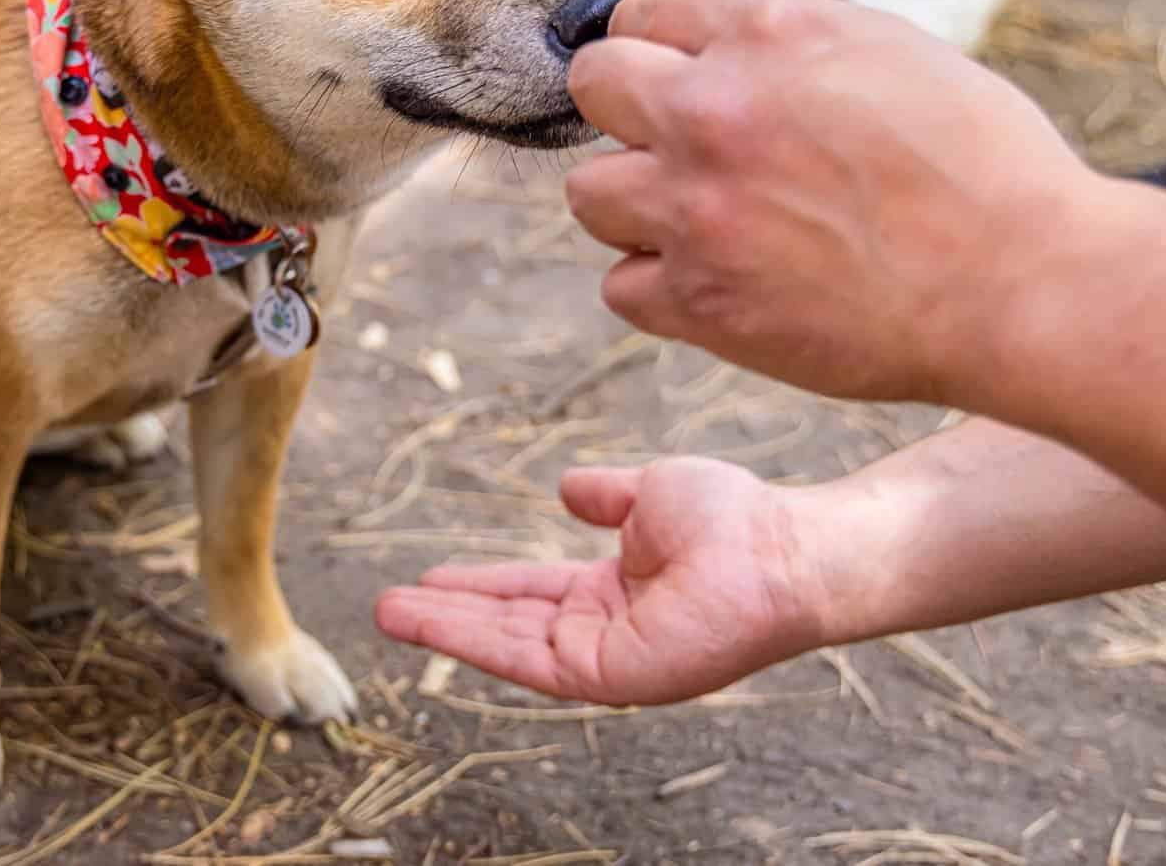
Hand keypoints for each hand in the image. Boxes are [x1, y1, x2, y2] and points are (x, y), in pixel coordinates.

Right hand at [373, 458, 825, 704]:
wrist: (780, 547)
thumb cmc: (735, 519)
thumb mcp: (651, 492)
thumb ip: (606, 496)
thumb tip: (566, 489)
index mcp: (616, 592)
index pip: (531, 592)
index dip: (481, 584)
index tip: (432, 574)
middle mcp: (605, 630)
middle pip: (508, 624)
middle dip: (447, 615)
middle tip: (387, 605)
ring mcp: (606, 658)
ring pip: (506, 646)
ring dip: (444, 629)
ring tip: (385, 613)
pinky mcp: (607, 677)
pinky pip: (524, 660)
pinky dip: (472, 640)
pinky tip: (431, 618)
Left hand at [565, 0, 1103, 404]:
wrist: (1023, 283)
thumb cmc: (982, 165)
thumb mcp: (889, 50)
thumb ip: (785, 40)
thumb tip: (712, 41)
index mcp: (767, 31)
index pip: (642, 12)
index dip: (663, 50)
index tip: (684, 79)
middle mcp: (712, 108)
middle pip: (593, 86)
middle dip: (628, 111)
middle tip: (683, 148)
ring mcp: (695, 207)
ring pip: (590, 192)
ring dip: (636, 206)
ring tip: (705, 223)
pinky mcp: (698, 298)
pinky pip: (621, 287)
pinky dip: (662, 289)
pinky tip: (721, 283)